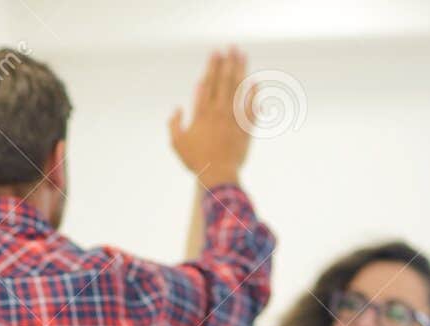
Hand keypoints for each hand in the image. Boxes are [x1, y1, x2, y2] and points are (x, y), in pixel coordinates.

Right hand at [168, 46, 256, 188]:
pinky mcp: (245, 126)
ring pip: (238, 89)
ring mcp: (234, 118)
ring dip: (241, 70)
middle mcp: (219, 111)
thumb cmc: (195, 160)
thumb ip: (174, 124)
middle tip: (231, 47)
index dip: (212, 66)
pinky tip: (255, 82)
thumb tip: (177, 108)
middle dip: (227, 62)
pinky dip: (253, 93)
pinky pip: (251, 106)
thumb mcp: (177, 143)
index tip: (215, 52)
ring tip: (242, 55)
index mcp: (202, 113)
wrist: (218, 173)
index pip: (208, 83)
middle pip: (224, 81)